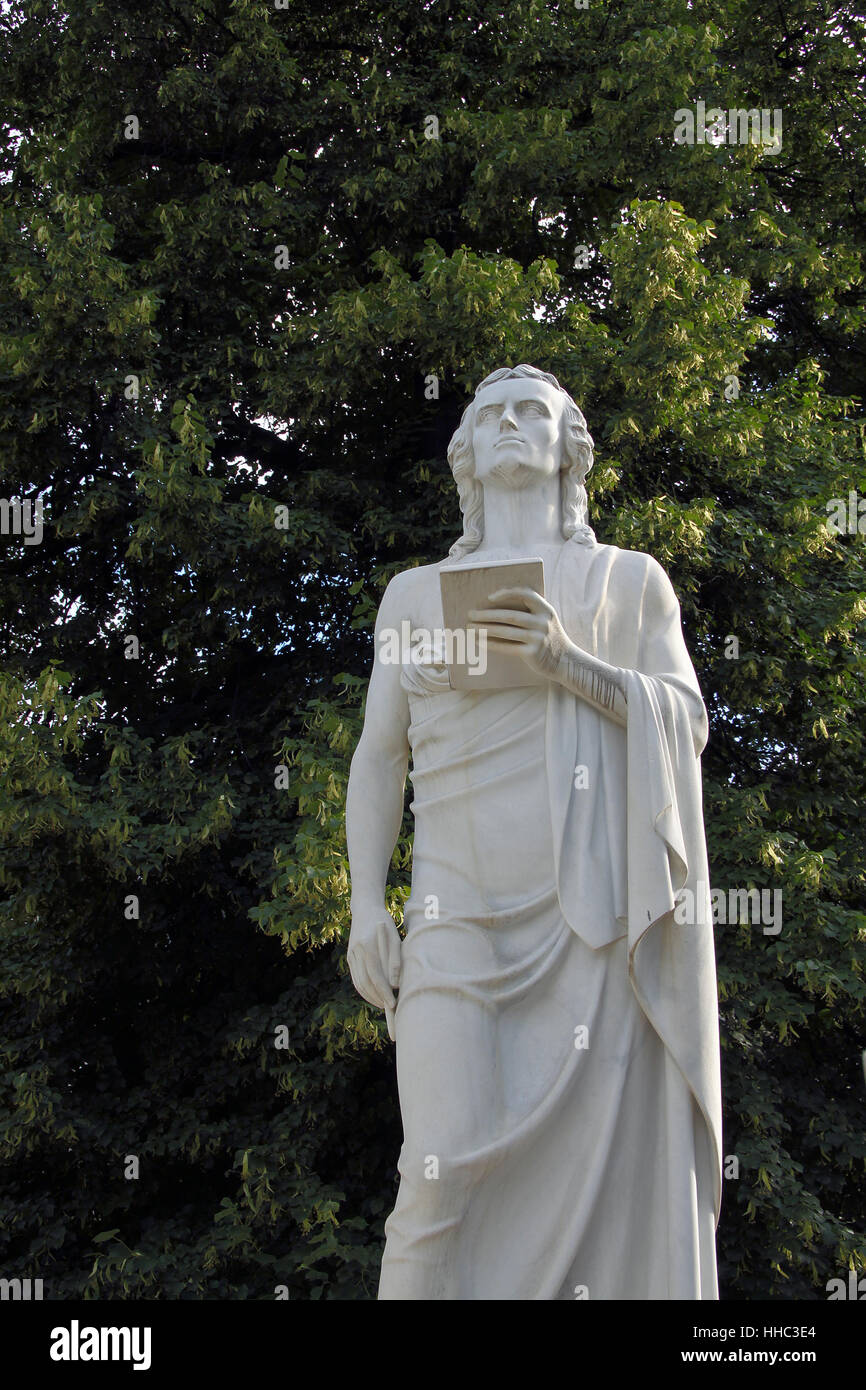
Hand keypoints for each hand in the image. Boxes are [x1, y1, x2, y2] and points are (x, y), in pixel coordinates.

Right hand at [347, 907, 401, 1039]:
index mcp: (368, 946)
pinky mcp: (349, 957)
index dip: (384, 992)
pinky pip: (356, 978)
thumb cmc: (385, 924)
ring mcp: (351, 955)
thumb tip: (395, 984)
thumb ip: (395, 960)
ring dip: (370, 997)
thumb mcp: (395, 938)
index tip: (393, 1004)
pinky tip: (374, 995)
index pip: (376, 976)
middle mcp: (356, 952)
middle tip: (390, 1009)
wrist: (365, 910)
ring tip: (383, 1005)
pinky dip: (364, 990)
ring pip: (359, 982)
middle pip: (366, 982)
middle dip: (378, 998)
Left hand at [468, 586, 574, 680]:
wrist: (566, 661)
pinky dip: (492, 644)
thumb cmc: (549, 637)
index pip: (525, 594)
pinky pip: (507, 647)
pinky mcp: (533, 653)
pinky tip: (480, 642)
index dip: (507, 593)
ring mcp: (538, 638)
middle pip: (510, 616)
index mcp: (546, 609)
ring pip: (506, 632)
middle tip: (470, 615)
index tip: (489, 597)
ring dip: (485, 629)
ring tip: (470, 628)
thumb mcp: (546, 620)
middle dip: (487, 615)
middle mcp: (543, 622)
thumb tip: (496, 607)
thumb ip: (530, 611)